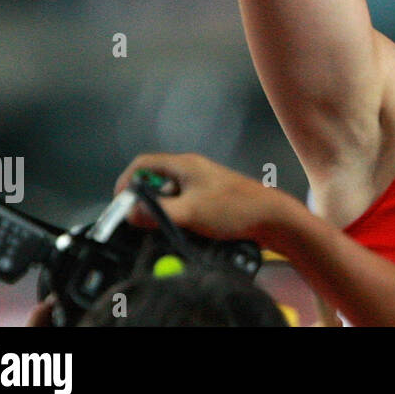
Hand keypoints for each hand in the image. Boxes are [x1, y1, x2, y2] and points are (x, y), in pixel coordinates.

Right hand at [113, 153, 283, 244]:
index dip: (126, 181)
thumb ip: (158, 212)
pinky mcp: (211, 199)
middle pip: (154, 180)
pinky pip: (183, 204)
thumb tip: (128, 213)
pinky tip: (181, 230)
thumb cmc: (233, 210)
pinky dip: (176, 215)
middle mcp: (192, 170)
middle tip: (139, 221)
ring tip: (161, 228)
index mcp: (185, 165)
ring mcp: (202, 184)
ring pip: (169, 195)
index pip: (143, 163)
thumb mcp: (190, 213)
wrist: (272, 218)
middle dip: (143, 199)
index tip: (121, 205)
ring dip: (161, 210)